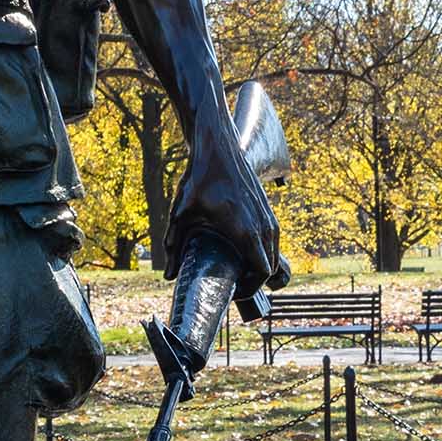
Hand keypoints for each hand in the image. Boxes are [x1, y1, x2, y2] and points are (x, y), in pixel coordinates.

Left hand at [171, 137, 286, 289]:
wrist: (218, 149)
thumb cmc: (199, 181)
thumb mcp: (181, 215)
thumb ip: (173, 247)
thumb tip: (168, 276)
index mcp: (246, 232)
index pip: (261, 273)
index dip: (248, 288)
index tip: (231, 291)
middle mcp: (264, 227)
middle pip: (269, 269)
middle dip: (252, 281)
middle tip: (230, 283)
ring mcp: (270, 218)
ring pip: (273, 255)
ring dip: (258, 266)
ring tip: (235, 269)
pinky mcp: (269, 211)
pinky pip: (273, 242)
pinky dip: (262, 252)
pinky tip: (241, 251)